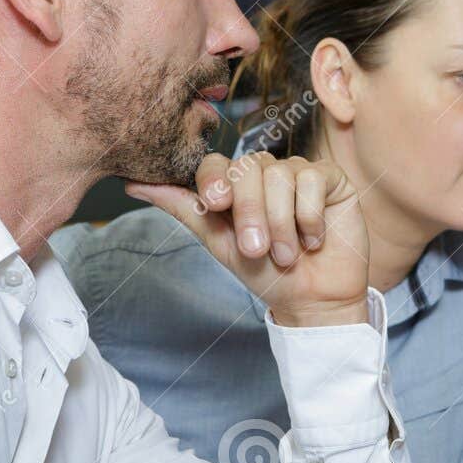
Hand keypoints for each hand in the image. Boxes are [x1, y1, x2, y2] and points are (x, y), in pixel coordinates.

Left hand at [127, 152, 368, 326]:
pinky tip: (313, 238)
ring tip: (288, 254)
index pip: (217, 163)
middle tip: (258, 250)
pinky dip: (309, 216)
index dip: (215, 181)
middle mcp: (265, 173)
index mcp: (235, 185)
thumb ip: (183, 208)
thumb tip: (132, 182)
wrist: (312, 300)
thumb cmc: (265, 275)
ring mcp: (298, 173)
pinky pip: (313, 179)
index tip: (216, 206)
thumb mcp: (218, 242)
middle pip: (249, 168)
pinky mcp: (330, 179)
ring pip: (281, 175)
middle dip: (251, 213)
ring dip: (282, 223)